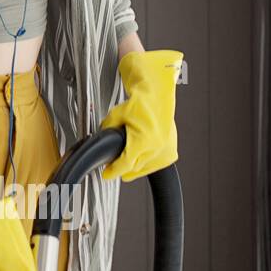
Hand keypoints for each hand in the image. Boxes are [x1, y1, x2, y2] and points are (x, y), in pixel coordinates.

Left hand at [99, 49, 183, 181]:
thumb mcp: (115, 116)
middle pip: (135, 168)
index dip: (113, 171)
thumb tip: (100, 141)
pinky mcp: (171, 151)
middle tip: (113, 165)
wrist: (157, 95)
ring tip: (125, 162)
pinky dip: (147, 164)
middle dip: (122, 167)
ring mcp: (166, 150)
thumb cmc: (141, 102)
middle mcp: (157, 147)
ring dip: (134, 167)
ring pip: (145, 168)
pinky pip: (156, 165)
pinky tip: (139, 160)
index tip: (107, 174)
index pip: (126, 164)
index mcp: (144, 140)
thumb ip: (106, 131)